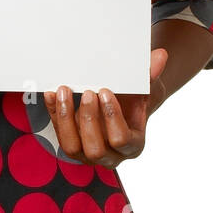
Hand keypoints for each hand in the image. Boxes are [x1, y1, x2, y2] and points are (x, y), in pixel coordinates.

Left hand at [43, 48, 168, 166]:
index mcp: (133, 146)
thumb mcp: (145, 88)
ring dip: (65, 118)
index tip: (105, 92)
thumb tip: (160, 56)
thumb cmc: (135, 100)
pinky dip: (53, 112)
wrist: (121, 105)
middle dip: (89, 119)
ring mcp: (88, 154)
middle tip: (87, 92)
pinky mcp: (71, 143)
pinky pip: (58, 132)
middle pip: (95, 149)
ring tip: (65, 91)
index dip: (111, 117)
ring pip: (71, 146)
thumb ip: (150, 75)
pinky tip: (52, 94)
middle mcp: (111, 156)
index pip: (121, 140)